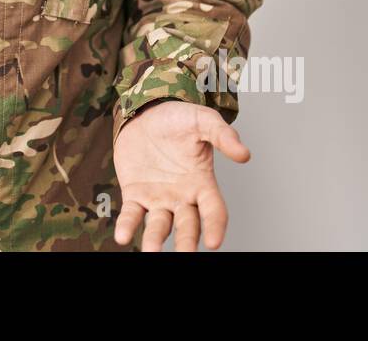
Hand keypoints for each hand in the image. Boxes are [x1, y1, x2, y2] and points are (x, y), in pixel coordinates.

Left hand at [113, 99, 250, 251]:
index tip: (214, 243)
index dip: (216, 227)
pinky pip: (132, 214)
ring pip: (160, 225)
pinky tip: (123, 236)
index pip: (214, 211)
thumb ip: (223, 135)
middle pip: (188, 226)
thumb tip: (244, 155)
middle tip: (184, 255)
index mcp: (202, 183)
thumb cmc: (177, 118)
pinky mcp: (135, 194)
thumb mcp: (202, 120)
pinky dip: (128, 225)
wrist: (145, 112)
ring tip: (150, 251)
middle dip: (187, 242)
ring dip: (155, 239)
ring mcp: (158, 197)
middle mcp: (182, 196)